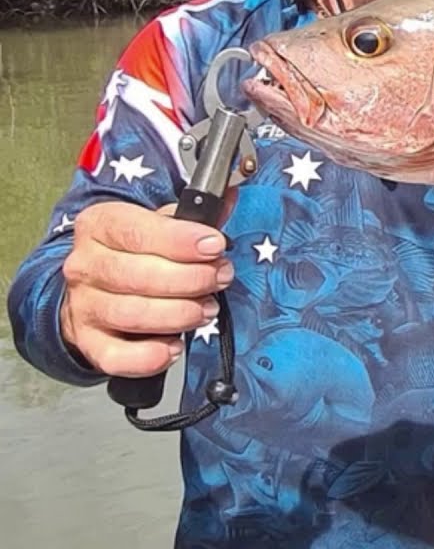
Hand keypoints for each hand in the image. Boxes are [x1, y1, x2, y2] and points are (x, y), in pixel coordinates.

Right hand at [59, 201, 234, 377]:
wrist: (96, 287)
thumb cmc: (136, 252)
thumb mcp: (160, 224)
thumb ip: (194, 216)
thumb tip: (228, 199)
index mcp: (100, 225)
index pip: (136, 231)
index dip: (180, 240)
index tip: (214, 245)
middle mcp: (85, 265)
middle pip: (137, 275)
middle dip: (190, 279)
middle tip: (220, 278)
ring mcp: (83, 305)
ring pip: (132, 314)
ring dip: (180, 314)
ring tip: (206, 309)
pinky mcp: (88, 341)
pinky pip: (116, 357)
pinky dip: (150, 356)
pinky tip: (174, 346)